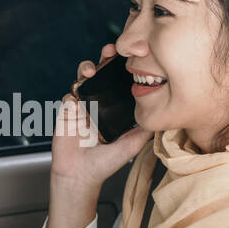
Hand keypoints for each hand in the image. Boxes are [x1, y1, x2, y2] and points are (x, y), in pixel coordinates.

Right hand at [53, 43, 151, 190]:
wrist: (81, 176)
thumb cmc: (105, 163)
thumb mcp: (132, 144)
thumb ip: (144, 128)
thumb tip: (162, 115)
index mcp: (112, 107)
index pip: (117, 81)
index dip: (120, 67)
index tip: (129, 56)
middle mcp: (97, 103)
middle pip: (99, 72)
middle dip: (103, 58)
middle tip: (109, 51)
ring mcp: (81, 106)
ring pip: (82, 78)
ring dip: (85, 69)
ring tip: (90, 71)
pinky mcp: (66, 112)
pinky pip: (69, 96)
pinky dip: (74, 95)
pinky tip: (79, 103)